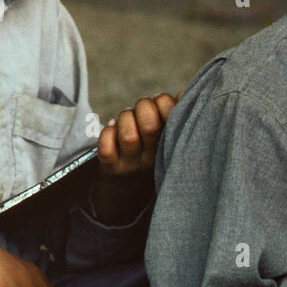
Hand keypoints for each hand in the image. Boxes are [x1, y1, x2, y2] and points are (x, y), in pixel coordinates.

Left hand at [93, 93, 178, 224]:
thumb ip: (174, 116)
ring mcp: (131, 165)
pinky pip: (106, 146)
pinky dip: (107, 132)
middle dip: (143, 106)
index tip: (159, 103)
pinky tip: (112, 129)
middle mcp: (152, 158)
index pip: (172, 118)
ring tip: (126, 118)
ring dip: (125, 119)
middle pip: (150, 126)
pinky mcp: (110, 168)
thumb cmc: (150, 152)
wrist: (128, 193)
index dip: (164, 101)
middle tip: (140, 108)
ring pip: (128, 136)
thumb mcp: (167, 140)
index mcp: (170, 145)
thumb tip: (181, 94)